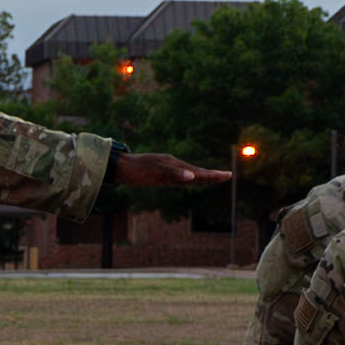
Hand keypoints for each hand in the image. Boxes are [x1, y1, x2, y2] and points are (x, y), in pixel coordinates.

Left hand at [113, 150, 231, 186]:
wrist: (117, 165)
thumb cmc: (135, 171)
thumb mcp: (153, 174)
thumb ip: (173, 175)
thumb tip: (192, 177)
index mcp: (174, 166)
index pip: (197, 172)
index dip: (212, 175)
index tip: (227, 175)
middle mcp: (172, 165)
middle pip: (195, 171)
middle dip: (210, 175)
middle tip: (226, 176)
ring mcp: (165, 167)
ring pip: (187, 173)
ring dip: (201, 176)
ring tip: (213, 178)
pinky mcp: (158, 171)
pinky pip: (177, 175)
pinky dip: (187, 177)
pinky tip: (186, 179)